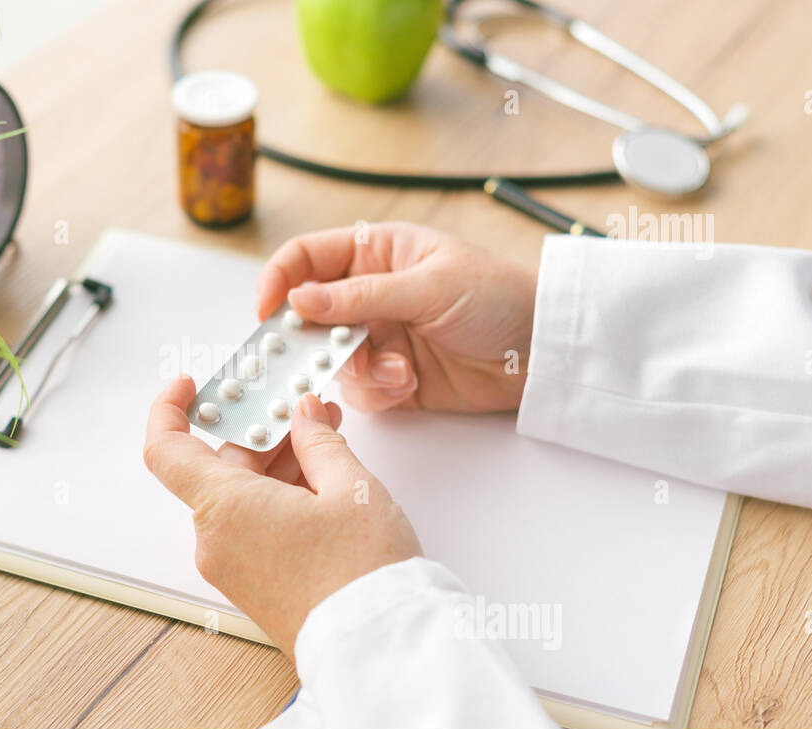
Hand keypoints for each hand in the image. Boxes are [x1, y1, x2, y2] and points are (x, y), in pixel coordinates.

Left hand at [143, 377, 421, 658]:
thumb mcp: (350, 488)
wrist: (377, 646)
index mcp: (224, 508)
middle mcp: (216, 540)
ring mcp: (233, 568)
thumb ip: (319, 441)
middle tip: (305, 408)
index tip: (190, 386)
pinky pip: (254, 526)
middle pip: (220, 469)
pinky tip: (323, 481)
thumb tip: (305, 414)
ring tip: (327, 440)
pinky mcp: (253, 586)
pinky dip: (280, 498)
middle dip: (261, 433)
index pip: (166, 449)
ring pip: (241, 497)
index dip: (170, 410)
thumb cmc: (362, 574)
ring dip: (278, 465)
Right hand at [256, 222, 537, 412]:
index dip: (279, 282)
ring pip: (333, 359)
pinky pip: (360, 391)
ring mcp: (381, 337)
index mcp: (375, 252)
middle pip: (309, 317)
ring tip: (399, 371)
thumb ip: (358, 296)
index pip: (306, 259)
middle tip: (319, 358)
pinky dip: (379, 392)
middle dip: (313, 342)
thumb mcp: (427, 286)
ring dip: (360, 370)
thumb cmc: (498, 297)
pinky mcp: (395, 378)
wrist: (544, 349)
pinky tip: (410, 384)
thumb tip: (297, 300)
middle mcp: (370, 294)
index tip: (267, 313)